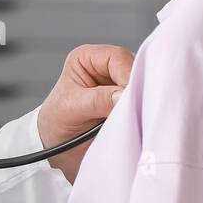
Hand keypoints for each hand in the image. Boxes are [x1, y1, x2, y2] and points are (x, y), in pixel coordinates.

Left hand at [37, 44, 133, 183]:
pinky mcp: (130, 100)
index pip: (117, 57)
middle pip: (136, 67)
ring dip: (144, 99)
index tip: (130, 96)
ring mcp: (121, 83)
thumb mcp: (72, 108)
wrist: (58, 146)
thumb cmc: (57, 120)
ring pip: (145, 84)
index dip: (127, 74)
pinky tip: (143, 119)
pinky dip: (146, 109)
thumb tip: (124, 95)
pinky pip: (146, 100)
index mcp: (88, 58)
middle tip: (141, 106)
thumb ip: (98, 100)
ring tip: (140, 114)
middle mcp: (107, 66)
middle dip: (139, 87)